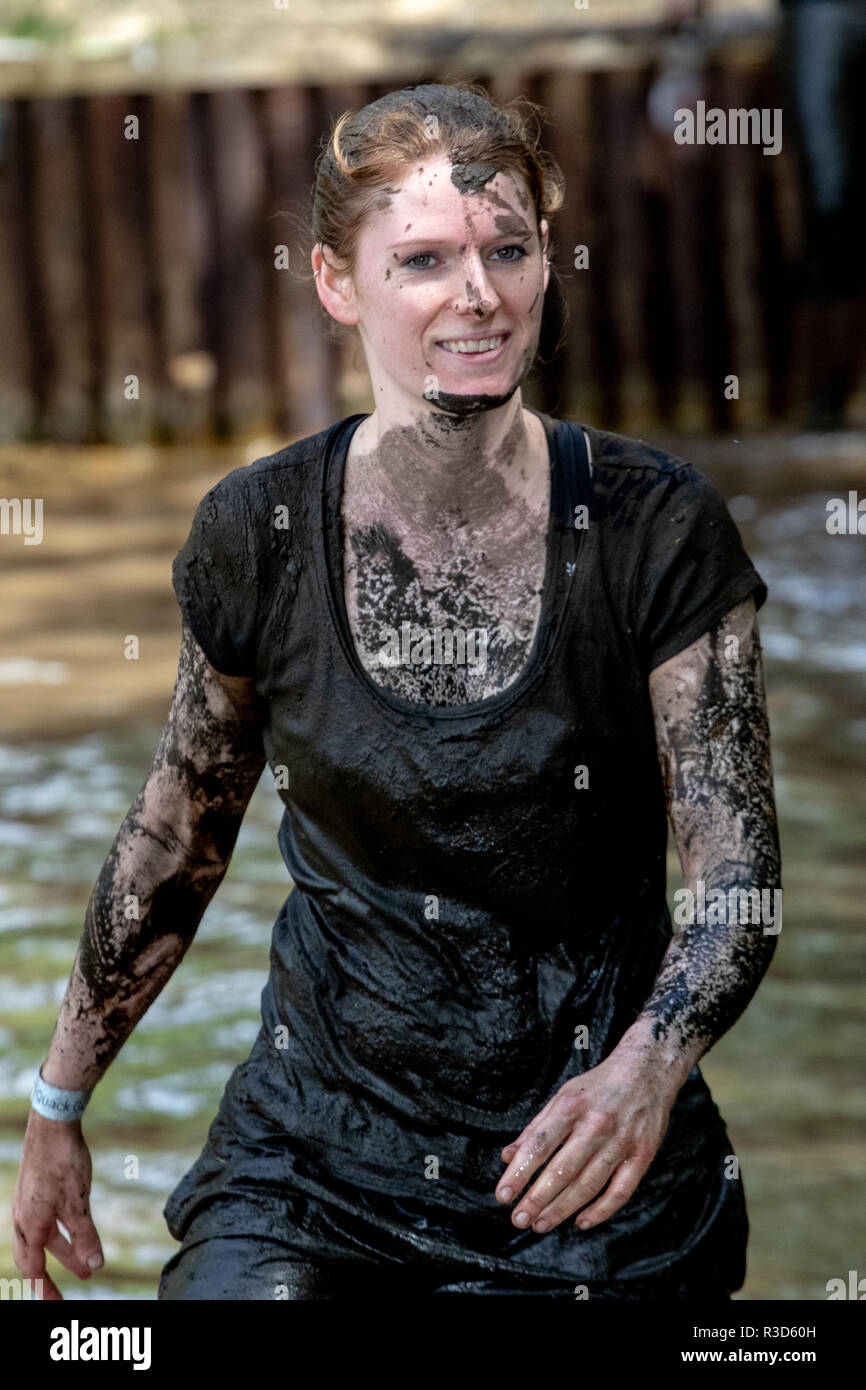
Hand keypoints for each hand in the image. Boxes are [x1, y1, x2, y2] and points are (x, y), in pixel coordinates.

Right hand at [11, 1111, 103, 1299]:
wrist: (52, 1122)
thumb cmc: (62, 1162)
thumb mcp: (78, 1203)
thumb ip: (85, 1236)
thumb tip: (96, 1266)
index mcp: (29, 1226)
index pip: (33, 1270)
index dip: (44, 1290)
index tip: (56, 1305)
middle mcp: (24, 1217)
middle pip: (34, 1257)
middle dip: (53, 1275)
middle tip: (70, 1289)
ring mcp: (29, 1202)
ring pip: (44, 1237)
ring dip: (66, 1252)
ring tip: (89, 1263)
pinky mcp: (38, 1187)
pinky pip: (47, 1220)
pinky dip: (62, 1232)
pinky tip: (78, 1229)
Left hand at [494, 1048, 679, 1234]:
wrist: (646, 1072)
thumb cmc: (598, 1086)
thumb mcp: (563, 1096)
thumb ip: (536, 1128)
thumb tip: (508, 1157)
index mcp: (571, 1107)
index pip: (539, 1145)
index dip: (519, 1172)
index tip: (503, 1194)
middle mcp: (596, 1125)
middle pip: (562, 1170)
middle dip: (537, 1199)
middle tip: (519, 1219)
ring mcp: (621, 1142)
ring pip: (588, 1185)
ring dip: (562, 1209)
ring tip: (541, 1224)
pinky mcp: (642, 1156)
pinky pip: (620, 1191)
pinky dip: (600, 1211)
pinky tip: (581, 1222)